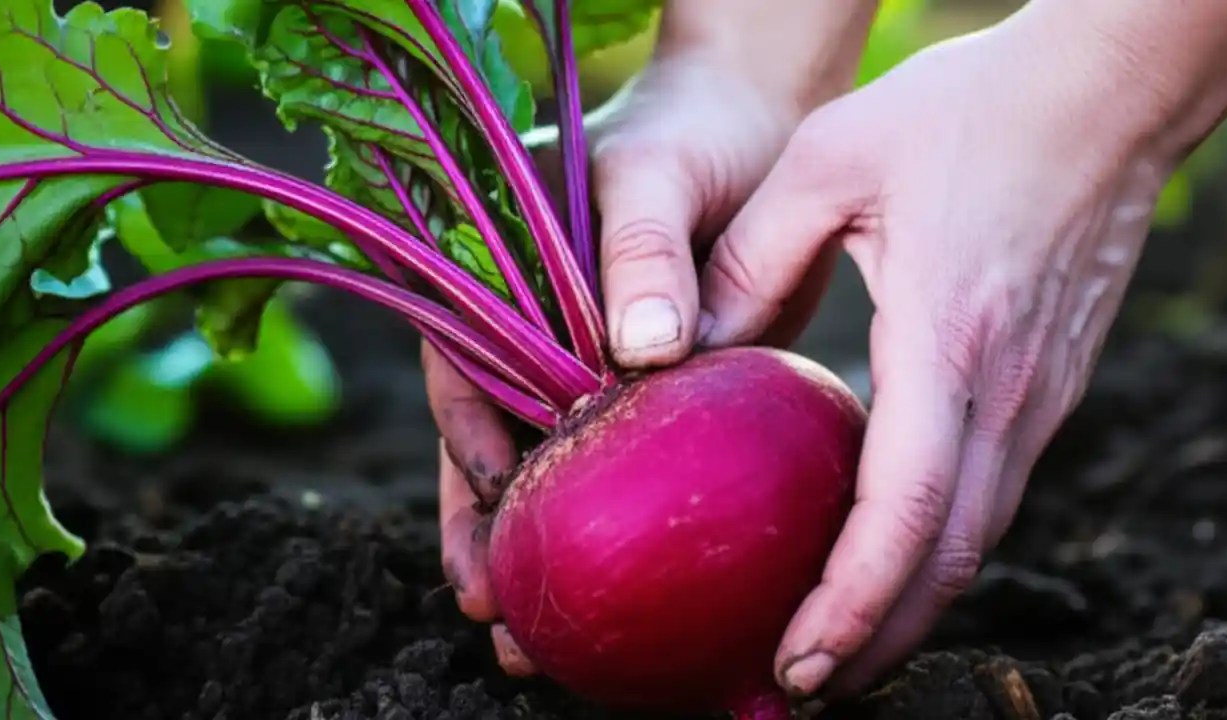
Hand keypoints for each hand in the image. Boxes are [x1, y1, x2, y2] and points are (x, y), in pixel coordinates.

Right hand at [427, 0, 875, 675]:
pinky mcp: (651, 385)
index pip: (465, 379)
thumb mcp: (652, 176)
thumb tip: (640, 353)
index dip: (470, 457)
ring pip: (555, 468)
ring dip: (548, 546)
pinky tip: (635, 583)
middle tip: (499, 616)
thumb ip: (637, 253)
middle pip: (494, 446)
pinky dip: (622, 518)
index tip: (495, 522)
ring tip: (545, 638)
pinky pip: (626, 462)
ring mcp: (590, 363)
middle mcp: (534, 331)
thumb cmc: (691, 132)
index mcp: (500, 282)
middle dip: (490, 534)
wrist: (760, 121)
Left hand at [694, 0, 1226, 698]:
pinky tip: (884, 557)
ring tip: (836, 648)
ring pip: (979, 534)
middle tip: (799, 687)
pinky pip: (990, 489)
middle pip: (952, 554)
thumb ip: (748, 258)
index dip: (853, 600)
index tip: (798, 660)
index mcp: (949, 339)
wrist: (1106, 86)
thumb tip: (678, 346)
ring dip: (910, 604)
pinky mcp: (1049, 381)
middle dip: (879, 637)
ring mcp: (1043, 392)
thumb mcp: (829, 159)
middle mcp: (1009, 388)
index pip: (908, 507)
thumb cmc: (967, 110)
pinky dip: (935, 547)